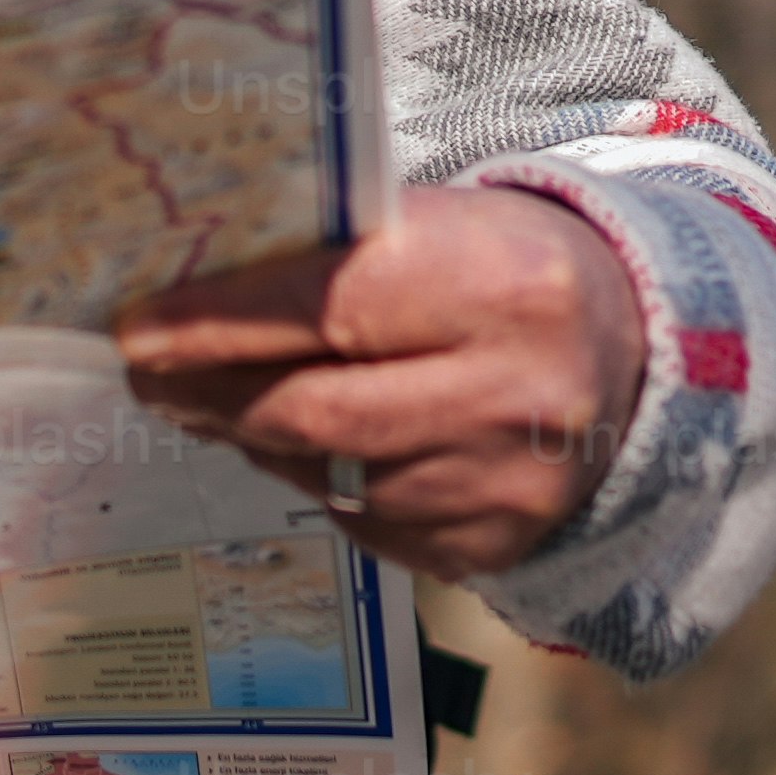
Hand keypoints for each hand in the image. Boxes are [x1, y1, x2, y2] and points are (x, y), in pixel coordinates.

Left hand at [113, 183, 644, 583]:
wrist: (638, 361)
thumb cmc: (509, 271)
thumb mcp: (446, 226)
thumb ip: (336, 256)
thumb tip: (188, 294)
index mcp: (506, 285)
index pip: (330, 306)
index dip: (218, 323)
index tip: (138, 328)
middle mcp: (518, 395)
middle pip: (316, 410)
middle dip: (210, 393)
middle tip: (147, 374)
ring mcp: (509, 488)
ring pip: (329, 475)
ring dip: (252, 438)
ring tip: (211, 400)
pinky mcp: (493, 548)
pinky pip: (364, 523)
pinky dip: (314, 480)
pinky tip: (295, 443)